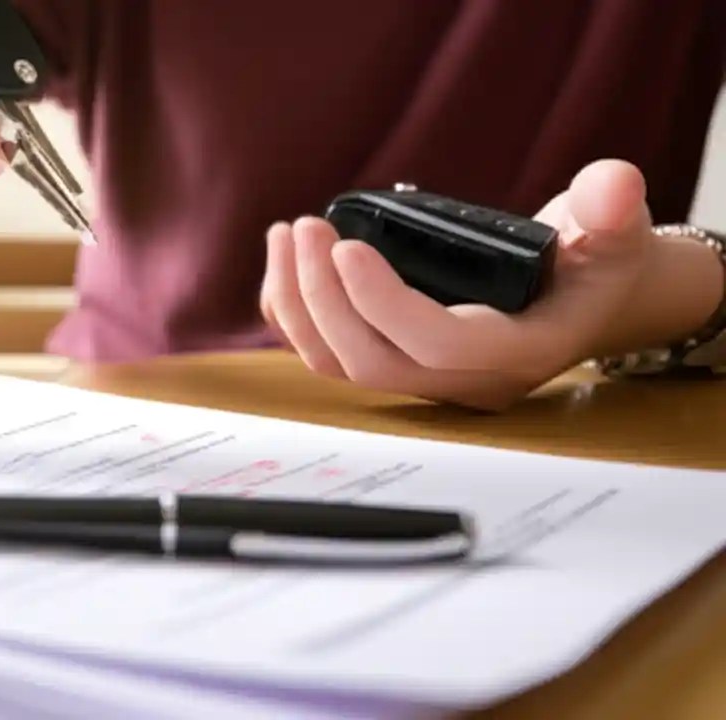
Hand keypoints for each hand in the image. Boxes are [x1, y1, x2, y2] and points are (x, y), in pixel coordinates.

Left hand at [259, 159, 660, 410]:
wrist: (581, 294)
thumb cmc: (596, 259)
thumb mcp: (616, 229)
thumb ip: (612, 206)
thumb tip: (609, 186)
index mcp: (515, 352)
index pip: (436, 343)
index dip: (383, 302)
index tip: (347, 245)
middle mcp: (462, 380)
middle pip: (370, 361)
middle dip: (324, 296)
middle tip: (307, 226)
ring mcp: (423, 380)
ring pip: (338, 365)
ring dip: (298, 304)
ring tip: (287, 233)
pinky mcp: (395, 364)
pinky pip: (327, 355)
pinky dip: (294, 314)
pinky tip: (284, 261)